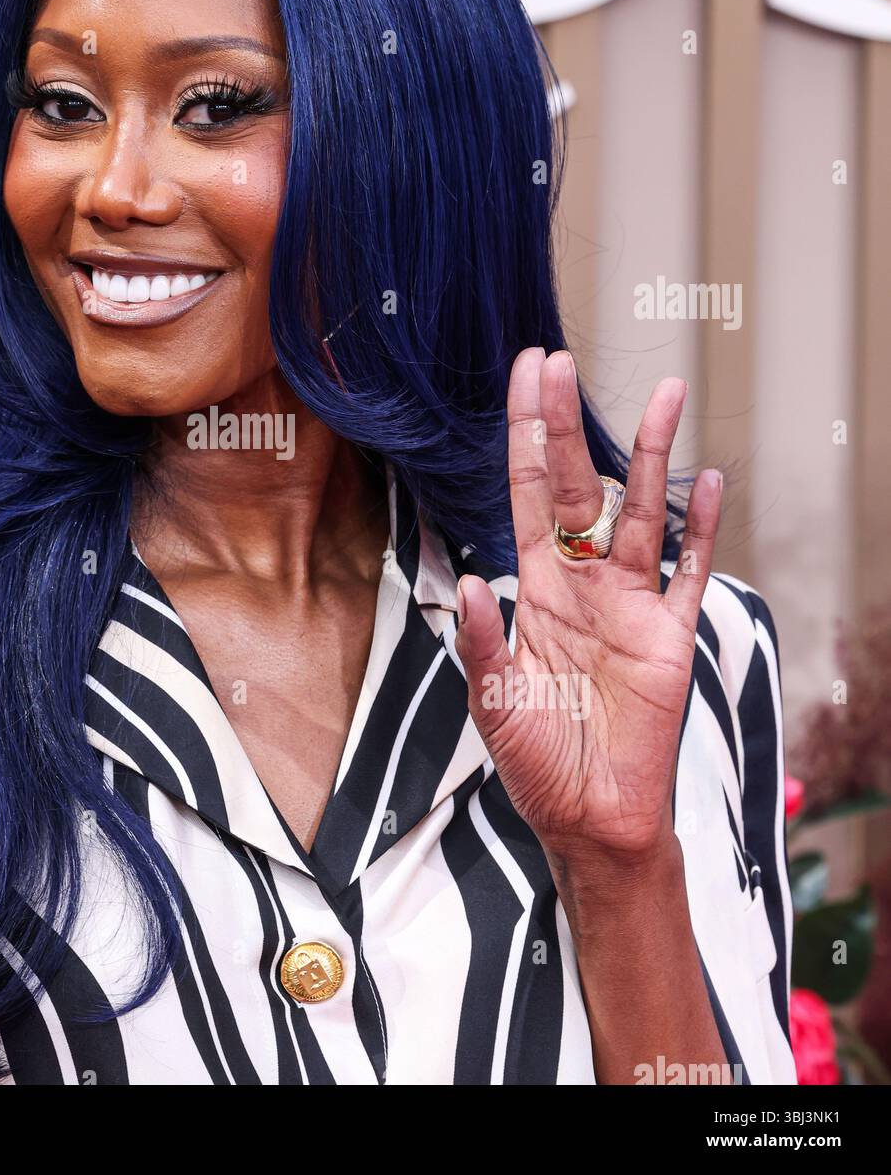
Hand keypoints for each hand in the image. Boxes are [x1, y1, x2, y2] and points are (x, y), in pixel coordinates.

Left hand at [455, 347, 722, 867]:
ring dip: (652, 457)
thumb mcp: (493, 700)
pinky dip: (701, 530)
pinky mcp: (671, 639)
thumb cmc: (535, 761)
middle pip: (577, 488)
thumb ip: (483, 642)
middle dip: (566, 427)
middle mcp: (583, 584)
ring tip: (666, 396)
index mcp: (535, 590)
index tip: (524, 381)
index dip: (523, 439)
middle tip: (560, 363)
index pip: (525, 496)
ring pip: (643, 514)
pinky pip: (690, 575)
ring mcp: (631, 606)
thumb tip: (471, 582)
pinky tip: (709, 481)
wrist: (590, 819)